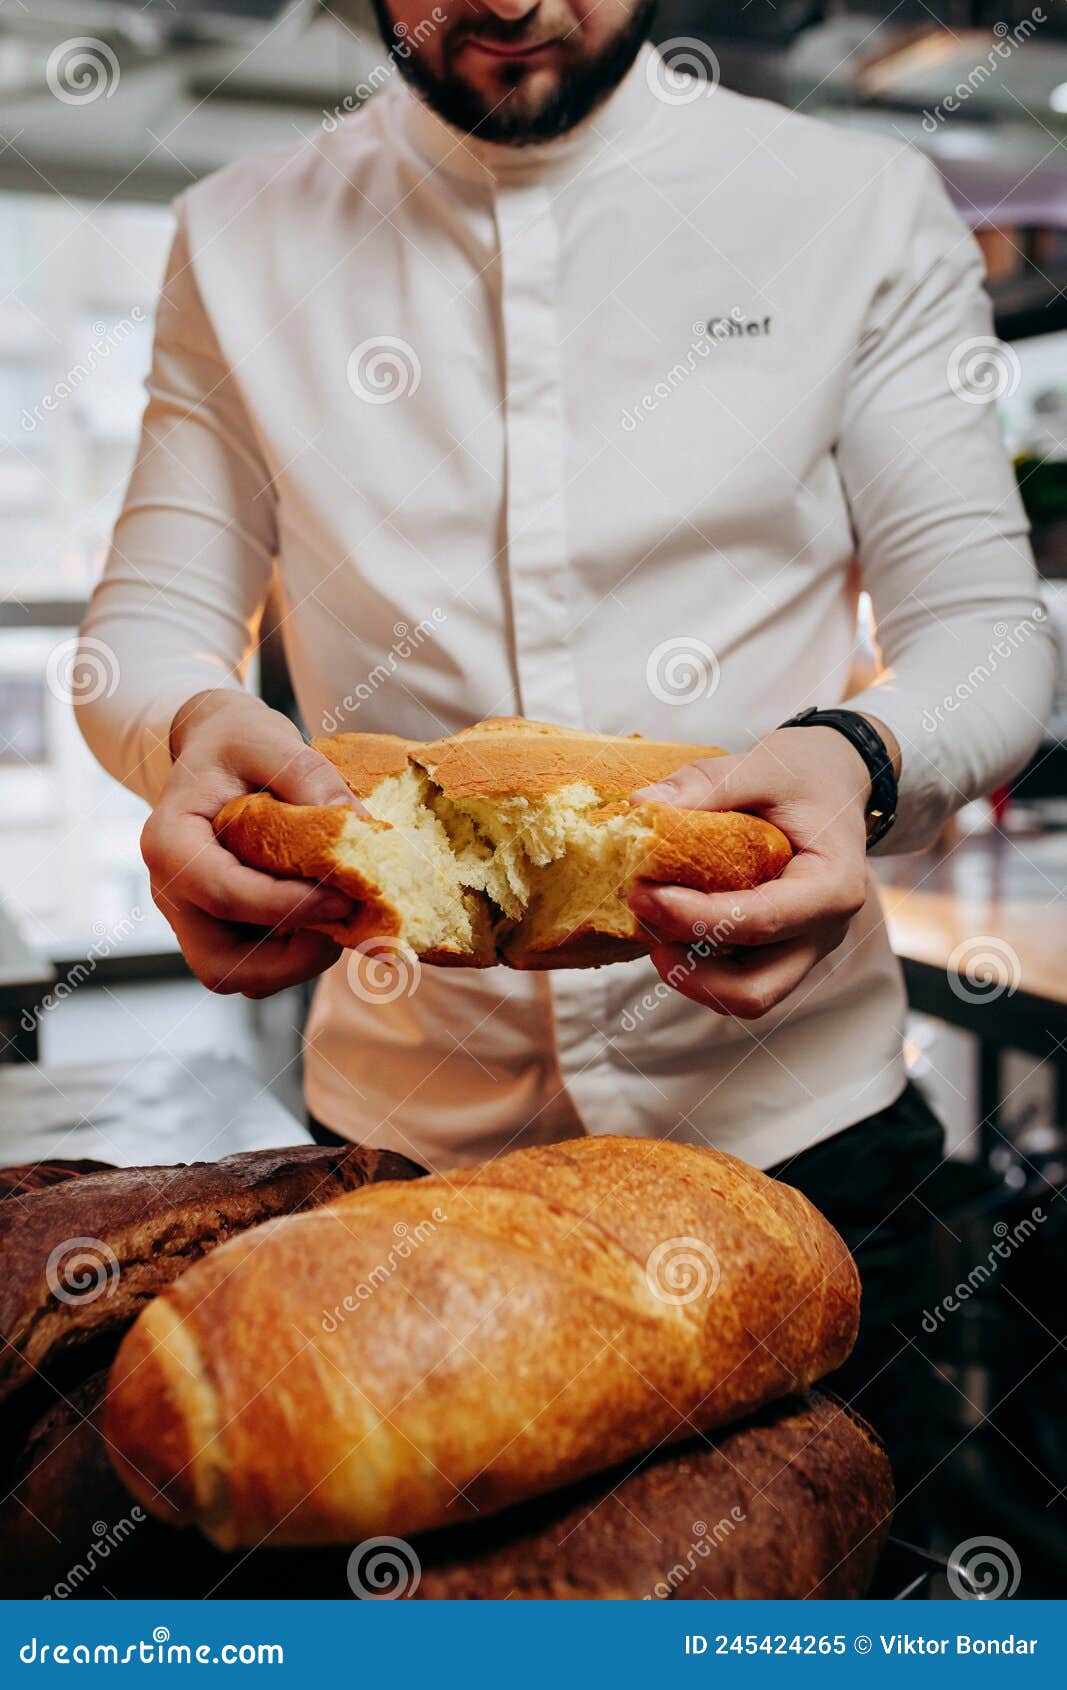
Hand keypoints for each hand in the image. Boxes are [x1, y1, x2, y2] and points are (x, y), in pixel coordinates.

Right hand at [141, 689, 363, 997]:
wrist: (217, 748)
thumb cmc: (237, 742)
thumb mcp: (270, 740)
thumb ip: (309, 777)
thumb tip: (357, 827)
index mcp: (170, 843)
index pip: (225, 895)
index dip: (289, 906)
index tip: (345, 896)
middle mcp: (172, 891)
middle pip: (220, 965)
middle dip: (290, 961)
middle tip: (343, 924)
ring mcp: (193, 915)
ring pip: (240, 976)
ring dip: (298, 963)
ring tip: (341, 917)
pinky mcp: (220, 926)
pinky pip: (257, 964)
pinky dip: (297, 954)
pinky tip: (328, 914)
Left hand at [627, 720, 896, 1019]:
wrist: (834, 784)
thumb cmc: (806, 775)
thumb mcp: (765, 764)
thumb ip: (707, 783)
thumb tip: (640, 805)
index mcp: (833, 887)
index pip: (762, 921)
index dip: (697, 918)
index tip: (644, 895)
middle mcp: (822, 931)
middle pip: (754, 989)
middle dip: (689, 968)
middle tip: (641, 916)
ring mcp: (802, 948)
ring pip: (744, 996)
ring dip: (689, 973)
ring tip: (650, 923)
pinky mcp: (779, 951)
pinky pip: (737, 979)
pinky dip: (698, 964)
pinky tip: (668, 923)